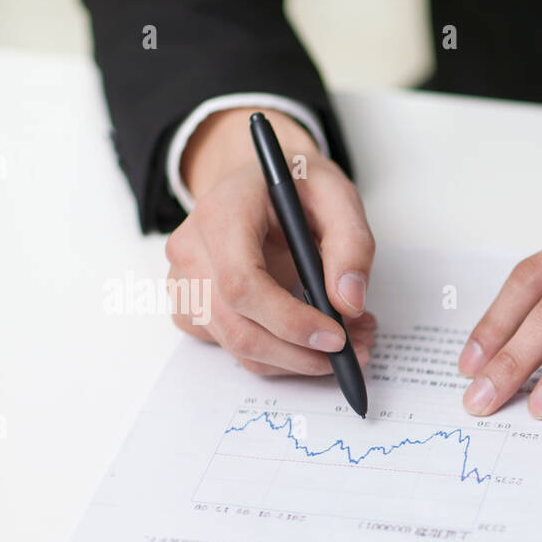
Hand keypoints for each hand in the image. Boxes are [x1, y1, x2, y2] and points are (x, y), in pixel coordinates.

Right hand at [165, 108, 376, 374]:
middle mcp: (191, 250)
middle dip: (302, 354)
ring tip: (349, 341)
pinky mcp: (192, 307)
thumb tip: (349, 304)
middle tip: (356, 350)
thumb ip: (352, 245)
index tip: (337, 336)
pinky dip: (281, 357)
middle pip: (239, 328)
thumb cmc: (295, 185)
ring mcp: (185, 282)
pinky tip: (314, 338)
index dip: (290, 321)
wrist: (259, 181)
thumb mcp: (337, 195)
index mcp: (221, 214)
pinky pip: (235, 349)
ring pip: (239, 347)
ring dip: (298, 360)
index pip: (243, 283)